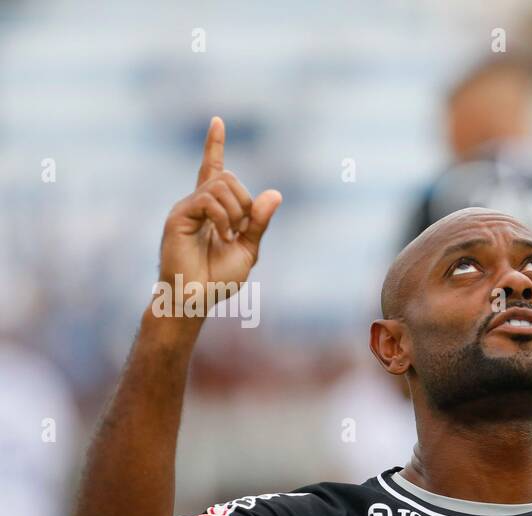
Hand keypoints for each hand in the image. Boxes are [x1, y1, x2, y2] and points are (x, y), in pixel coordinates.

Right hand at [156, 117, 280, 312]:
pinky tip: (220, 236)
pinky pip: (207, 200)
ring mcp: (185, 209)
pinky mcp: (177, 217)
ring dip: (235, 212)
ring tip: (228, 237)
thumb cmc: (218, 279)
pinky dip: (222, 218)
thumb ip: (259, 222)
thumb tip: (275, 193)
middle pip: (228, 178)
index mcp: (213, 210)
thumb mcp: (248, 249)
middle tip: (240, 231)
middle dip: (245, 202)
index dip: (214, 146)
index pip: (214, 170)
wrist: (196, 299)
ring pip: (220, 186)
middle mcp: (196, 204)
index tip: (217, 121)